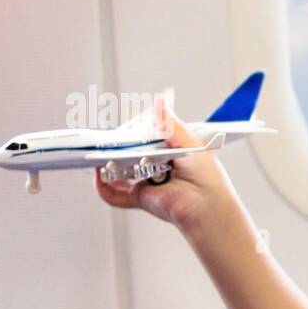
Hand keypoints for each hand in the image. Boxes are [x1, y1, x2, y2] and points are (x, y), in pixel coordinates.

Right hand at [92, 89, 237, 234]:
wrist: (208, 207)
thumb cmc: (208, 178)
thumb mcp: (190, 143)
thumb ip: (170, 125)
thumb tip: (159, 101)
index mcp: (169, 149)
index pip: (144, 135)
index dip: (132, 131)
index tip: (121, 126)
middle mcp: (156, 165)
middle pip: (128, 152)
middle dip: (115, 146)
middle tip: (106, 140)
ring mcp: (147, 181)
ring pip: (118, 171)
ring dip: (106, 163)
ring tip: (98, 154)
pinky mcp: (140, 197)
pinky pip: (115, 194)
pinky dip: (104, 187)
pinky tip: (100, 176)